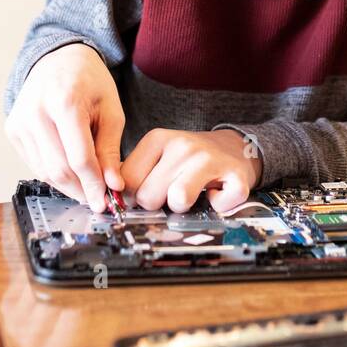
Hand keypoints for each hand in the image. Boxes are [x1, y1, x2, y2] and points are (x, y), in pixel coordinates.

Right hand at [5, 43, 124, 210]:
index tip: (107, 203)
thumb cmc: (90, 83)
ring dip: (68, 186)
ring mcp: (19, 122)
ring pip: (44, 171)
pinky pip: (34, 163)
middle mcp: (36, 113)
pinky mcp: (12, 130)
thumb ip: (110, 149)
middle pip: (59, 169)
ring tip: (88, 187)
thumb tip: (113, 185)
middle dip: (81, 190)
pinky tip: (70, 172)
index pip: (79, 158)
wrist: (59, 59)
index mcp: (65, 103)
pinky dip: (53, 174)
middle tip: (99, 200)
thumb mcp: (111, 111)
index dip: (94, 185)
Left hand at [121, 129, 262, 214]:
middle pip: (148, 196)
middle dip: (158, 203)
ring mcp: (209, 159)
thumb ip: (134, 173)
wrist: (234, 148)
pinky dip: (217, 206)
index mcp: (157, 139)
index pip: (127, 181)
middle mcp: (182, 146)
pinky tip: (215, 193)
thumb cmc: (190, 158)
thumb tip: (112, 198)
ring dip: (185, 206)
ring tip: (192, 192)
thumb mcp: (159, 155)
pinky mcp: (235, 174)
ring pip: (178, 200)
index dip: (134, 196)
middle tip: (172, 191)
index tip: (147, 192)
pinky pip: (216, 206)